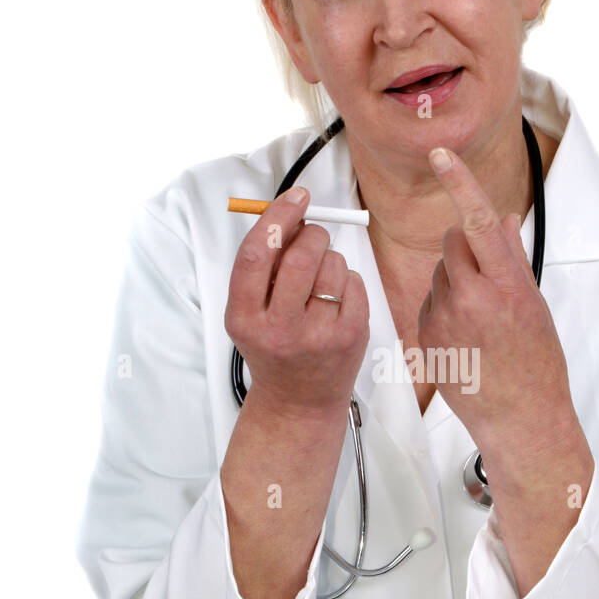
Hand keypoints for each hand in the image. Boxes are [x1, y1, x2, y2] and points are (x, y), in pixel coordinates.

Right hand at [224, 187, 369, 418]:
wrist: (299, 401)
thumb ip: (263, 267)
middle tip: (311, 238)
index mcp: (245, 318)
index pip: (257, 254)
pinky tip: (335, 302)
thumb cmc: (274, 347)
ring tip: (319, 283)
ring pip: (331, 264)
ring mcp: (318, 335)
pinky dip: (346, 280)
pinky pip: (353, 281)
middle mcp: (279, 329)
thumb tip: (291, 211)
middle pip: (300, 255)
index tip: (295, 197)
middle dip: (310, 234)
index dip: (277, 217)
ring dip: (328, 259)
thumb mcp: (250, 313)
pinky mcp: (350, 336)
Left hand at [417, 147, 575, 455]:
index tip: (440, 155)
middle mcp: (471, 299)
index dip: (458, 183)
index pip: (476, 221)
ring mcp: (444, 319)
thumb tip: (498, 217)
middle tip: (490, 281)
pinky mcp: (425, 336)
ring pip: (440, 273)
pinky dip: (444, 308)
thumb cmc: (537, 365)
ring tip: (481, 320)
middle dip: (467, 251)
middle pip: (452, 243)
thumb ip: (512, 258)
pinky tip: (466, 336)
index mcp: (506, 286)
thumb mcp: (535, 305)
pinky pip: (429, 301)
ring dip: (456, 282)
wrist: (521, 420)